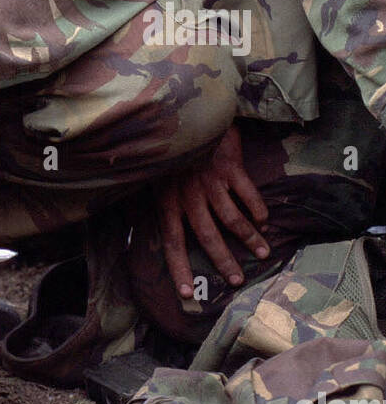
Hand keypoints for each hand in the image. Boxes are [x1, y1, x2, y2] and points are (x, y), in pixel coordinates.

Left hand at [157, 124, 270, 299]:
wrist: (185, 108)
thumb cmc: (168, 145)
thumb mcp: (152, 172)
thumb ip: (152, 199)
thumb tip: (140, 227)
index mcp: (167, 198)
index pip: (171, 240)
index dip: (178, 267)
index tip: (186, 294)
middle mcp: (188, 194)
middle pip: (206, 236)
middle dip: (223, 261)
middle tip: (237, 280)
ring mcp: (210, 180)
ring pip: (231, 218)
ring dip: (248, 238)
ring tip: (263, 253)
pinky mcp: (229, 166)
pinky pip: (247, 193)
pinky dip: (257, 209)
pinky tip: (264, 220)